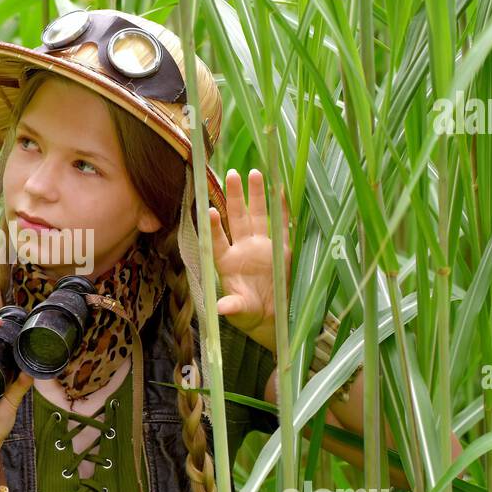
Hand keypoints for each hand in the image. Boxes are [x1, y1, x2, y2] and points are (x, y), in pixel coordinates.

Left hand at [207, 167, 290, 352]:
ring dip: (255, 196)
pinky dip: (281, 209)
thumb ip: (233, 306)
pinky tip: (280, 191)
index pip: (218, 240)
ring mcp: (260, 246)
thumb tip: (221, 307)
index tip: (209, 211)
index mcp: (227, 263)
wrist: (269, 318)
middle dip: (234, 197)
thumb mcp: (240, 311)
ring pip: (256, 216)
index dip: (214, 227)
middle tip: (231, 174)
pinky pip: (280, 225)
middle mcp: (242, 249)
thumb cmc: (249, 314)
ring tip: (253, 173)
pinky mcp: (279, 249)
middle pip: (236, 218)